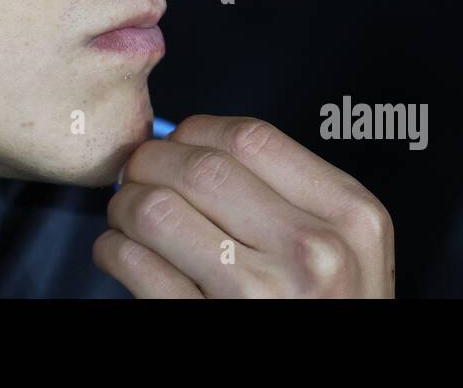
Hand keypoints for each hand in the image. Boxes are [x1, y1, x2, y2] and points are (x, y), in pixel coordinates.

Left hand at [92, 114, 394, 296]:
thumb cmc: (328, 310)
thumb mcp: (346, 249)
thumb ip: (292, 195)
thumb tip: (193, 144)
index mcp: (349, 216)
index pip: (249, 138)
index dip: (196, 133)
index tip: (178, 146)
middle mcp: (311, 252)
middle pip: (198, 166)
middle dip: (150, 162)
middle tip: (137, 175)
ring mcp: (259, 295)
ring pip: (156, 208)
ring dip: (125, 205)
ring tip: (128, 216)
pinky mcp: (204, 329)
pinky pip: (135, 264)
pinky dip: (113, 249)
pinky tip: (122, 253)